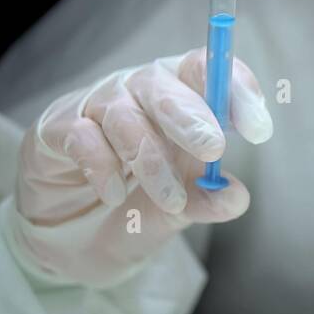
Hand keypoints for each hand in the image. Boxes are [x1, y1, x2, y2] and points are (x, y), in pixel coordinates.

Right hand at [12, 49, 272, 284]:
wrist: (66, 241)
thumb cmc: (130, 209)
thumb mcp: (174, 212)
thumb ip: (203, 200)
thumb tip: (236, 196)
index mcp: (179, 97)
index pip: (209, 73)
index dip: (236, 92)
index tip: (259, 129)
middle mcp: (137, 92)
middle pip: (163, 83)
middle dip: (192, 116)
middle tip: (212, 149)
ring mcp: (94, 107)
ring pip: (124, 113)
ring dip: (151, 158)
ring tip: (169, 198)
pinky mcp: (54, 129)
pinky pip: (79, 134)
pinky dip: (102, 166)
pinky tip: (114, 194)